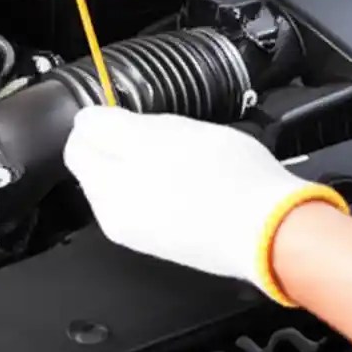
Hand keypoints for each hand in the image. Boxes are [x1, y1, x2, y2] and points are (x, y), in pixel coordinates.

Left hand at [65, 106, 348, 305]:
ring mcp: (144, 232)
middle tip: (158, 130)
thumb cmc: (225, 181)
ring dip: (145, 162)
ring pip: (129, 181)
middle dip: (122, 142)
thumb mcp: (163, 131)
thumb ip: (113, 125)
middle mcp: (117, 218)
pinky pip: (154, 201)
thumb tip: (85, 119)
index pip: (77, 146)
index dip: (96, 120)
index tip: (119, 111)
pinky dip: (165, 183)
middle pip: (101, 165)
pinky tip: (195, 175)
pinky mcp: (170, 240)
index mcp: (106, 191)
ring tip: (182, 152)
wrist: (274, 230)